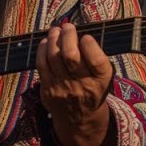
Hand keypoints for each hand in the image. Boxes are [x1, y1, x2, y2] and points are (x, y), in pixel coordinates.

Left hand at [36, 22, 113, 145]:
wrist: (80, 120)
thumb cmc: (92, 90)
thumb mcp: (103, 78)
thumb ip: (95, 59)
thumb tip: (79, 33)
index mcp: (101, 81)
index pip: (97, 61)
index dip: (90, 45)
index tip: (86, 36)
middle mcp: (82, 85)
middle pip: (71, 56)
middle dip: (68, 36)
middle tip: (67, 26)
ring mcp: (63, 88)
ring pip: (53, 57)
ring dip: (53, 39)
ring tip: (56, 30)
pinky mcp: (47, 90)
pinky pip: (41, 65)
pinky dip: (42, 50)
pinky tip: (46, 42)